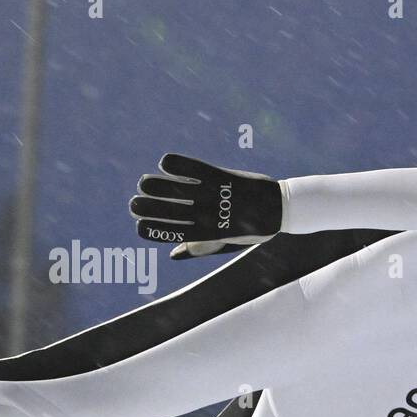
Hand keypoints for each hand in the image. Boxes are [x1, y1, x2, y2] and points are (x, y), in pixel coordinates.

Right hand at [130, 154, 281, 249]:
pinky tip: (165, 163)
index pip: (171, 233)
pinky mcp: (221, 175)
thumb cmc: (253, 229)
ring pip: (174, 188)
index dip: (149, 229)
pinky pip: (192, 166)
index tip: (139, 224)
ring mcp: (215, 194)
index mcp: (209, 234)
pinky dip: (174, 163)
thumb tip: (171, 253)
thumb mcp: (228, 243)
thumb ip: (200, 248)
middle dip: (143, 207)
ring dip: (152, 184)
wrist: (281, 208)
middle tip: (135, 203)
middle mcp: (210, 215)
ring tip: (144, 184)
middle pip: (166, 211)